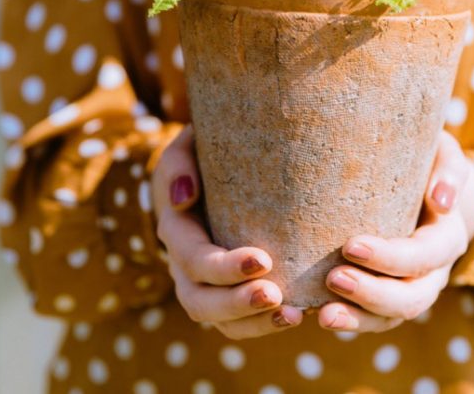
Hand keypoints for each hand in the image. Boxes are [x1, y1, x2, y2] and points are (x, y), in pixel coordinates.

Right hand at [152, 126, 303, 338]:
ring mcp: (205, 286)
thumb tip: (185, 196)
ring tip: (295, 315)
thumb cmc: (204, 156)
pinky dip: (265, 326)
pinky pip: (240, 324)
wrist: (212, 173)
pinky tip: (297, 316)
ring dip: (256, 323)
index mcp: (176, 231)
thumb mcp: (185, 149)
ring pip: (221, 322)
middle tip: (276, 296)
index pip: (195, 259)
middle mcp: (185, 267)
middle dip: (238, 304)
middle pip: (200, 302)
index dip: (225, 267)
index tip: (263, 260)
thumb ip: (180, 163)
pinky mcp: (228, 294)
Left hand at [318, 131, 473, 331]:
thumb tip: (442, 200)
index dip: (390, 258)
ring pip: (390, 318)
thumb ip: (448, 169)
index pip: (423, 256)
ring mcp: (412, 289)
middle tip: (333, 279)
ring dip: (357, 318)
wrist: (418, 183)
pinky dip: (349, 322)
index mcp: (446, 237)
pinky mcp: (387, 298)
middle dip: (372, 293)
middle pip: (411, 298)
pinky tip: (317, 316)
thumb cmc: (425, 160)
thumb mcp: (442, 153)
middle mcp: (434, 272)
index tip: (350, 245)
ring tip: (322, 314)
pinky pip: (372, 320)